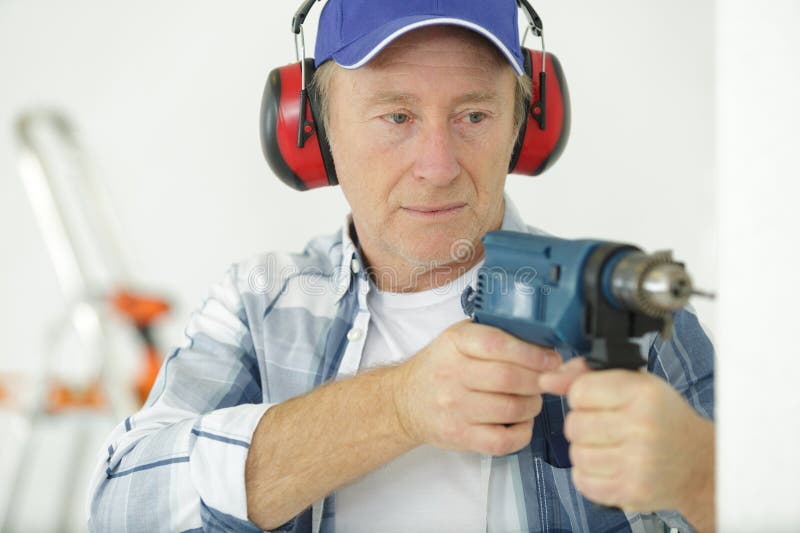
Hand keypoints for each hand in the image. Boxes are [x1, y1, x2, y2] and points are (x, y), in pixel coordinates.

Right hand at [392, 320, 560, 455]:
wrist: (404, 401)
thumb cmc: (439, 368)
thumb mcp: (459, 338)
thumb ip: (495, 335)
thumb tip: (542, 343)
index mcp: (455, 343)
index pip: (498, 344)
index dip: (533, 353)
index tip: (552, 359)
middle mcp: (452, 374)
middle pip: (510, 378)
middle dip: (539, 380)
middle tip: (546, 380)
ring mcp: (455, 408)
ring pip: (512, 408)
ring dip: (533, 404)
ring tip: (531, 399)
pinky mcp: (460, 436)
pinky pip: (504, 440)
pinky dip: (522, 432)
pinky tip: (520, 422)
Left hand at [539, 358, 714, 530]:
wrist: (698, 462)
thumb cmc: (663, 418)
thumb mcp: (633, 383)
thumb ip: (585, 375)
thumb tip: (546, 380)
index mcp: (642, 393)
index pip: (580, 391)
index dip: (582, 396)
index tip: (595, 401)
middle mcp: (641, 427)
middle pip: (574, 424)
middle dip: (582, 424)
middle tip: (604, 426)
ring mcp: (637, 463)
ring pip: (575, 454)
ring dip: (585, 451)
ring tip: (608, 446)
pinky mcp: (631, 491)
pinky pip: (582, 481)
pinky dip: (589, 475)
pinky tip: (609, 465)